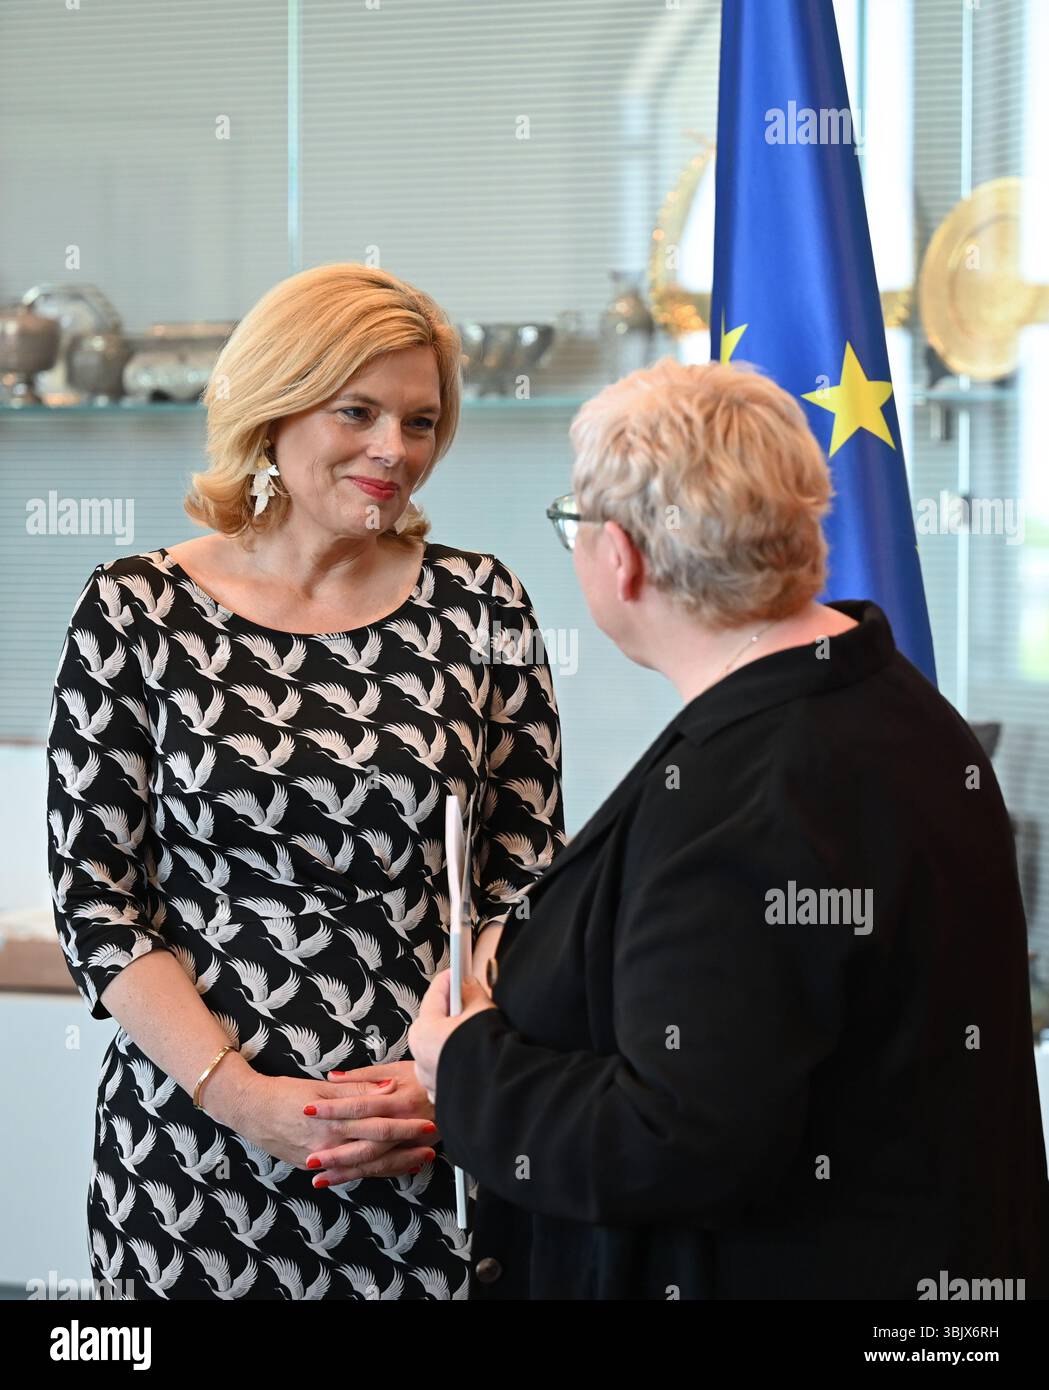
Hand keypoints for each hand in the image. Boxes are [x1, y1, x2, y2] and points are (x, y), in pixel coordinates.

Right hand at [220, 1071, 437, 1184]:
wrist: (248, 1110)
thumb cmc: (283, 1092)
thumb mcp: (320, 1085)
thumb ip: (356, 1089)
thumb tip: (388, 1086)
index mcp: (333, 1120)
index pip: (377, 1126)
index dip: (405, 1126)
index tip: (427, 1122)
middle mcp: (329, 1144)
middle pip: (376, 1150)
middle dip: (406, 1149)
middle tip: (432, 1144)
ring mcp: (321, 1159)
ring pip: (365, 1166)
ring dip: (393, 1165)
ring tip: (418, 1160)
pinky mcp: (314, 1165)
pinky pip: (348, 1172)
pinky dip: (370, 1172)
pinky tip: (388, 1169)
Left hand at [408, 970, 496, 1100]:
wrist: (500, 1093)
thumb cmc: (487, 1054)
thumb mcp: (482, 1011)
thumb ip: (472, 993)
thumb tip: (467, 983)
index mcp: (423, 1032)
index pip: (435, 993)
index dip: (452, 977)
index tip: (460, 967)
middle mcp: (420, 1057)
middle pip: (436, 1021)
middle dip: (455, 1008)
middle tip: (473, 998)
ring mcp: (431, 1079)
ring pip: (442, 1047)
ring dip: (457, 1036)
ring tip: (479, 1028)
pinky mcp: (444, 1094)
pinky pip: (449, 1069)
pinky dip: (460, 1059)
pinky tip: (477, 1054)